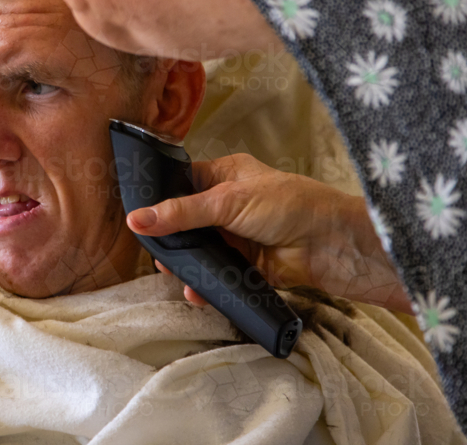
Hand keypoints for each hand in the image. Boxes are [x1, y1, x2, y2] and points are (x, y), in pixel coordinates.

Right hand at [127, 152, 412, 313]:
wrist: (332, 245)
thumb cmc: (289, 205)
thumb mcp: (227, 201)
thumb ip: (181, 213)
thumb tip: (135, 219)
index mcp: (225, 175)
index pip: (183, 183)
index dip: (160, 198)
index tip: (137, 216)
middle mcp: (229, 204)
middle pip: (188, 221)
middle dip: (170, 238)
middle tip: (153, 251)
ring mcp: (238, 236)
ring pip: (201, 251)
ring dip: (186, 264)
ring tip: (170, 272)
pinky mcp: (248, 265)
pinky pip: (218, 275)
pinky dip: (205, 284)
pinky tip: (194, 291)